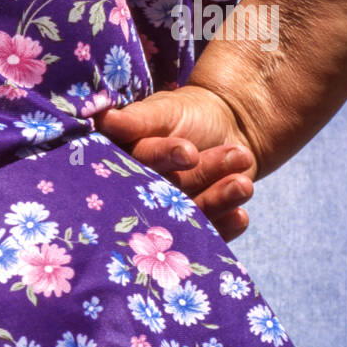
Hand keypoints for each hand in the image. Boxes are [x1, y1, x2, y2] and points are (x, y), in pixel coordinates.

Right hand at [95, 85, 257, 240]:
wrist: (226, 127)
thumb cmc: (185, 113)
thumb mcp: (161, 111)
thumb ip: (136, 120)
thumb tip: (103, 119)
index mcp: (121, 165)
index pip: (135, 165)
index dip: (161, 158)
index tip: (189, 152)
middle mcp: (137, 195)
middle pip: (163, 194)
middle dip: (199, 178)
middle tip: (236, 158)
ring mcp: (166, 216)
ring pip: (186, 214)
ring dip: (217, 200)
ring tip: (243, 184)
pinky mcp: (192, 230)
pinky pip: (204, 236)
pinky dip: (224, 227)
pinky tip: (240, 216)